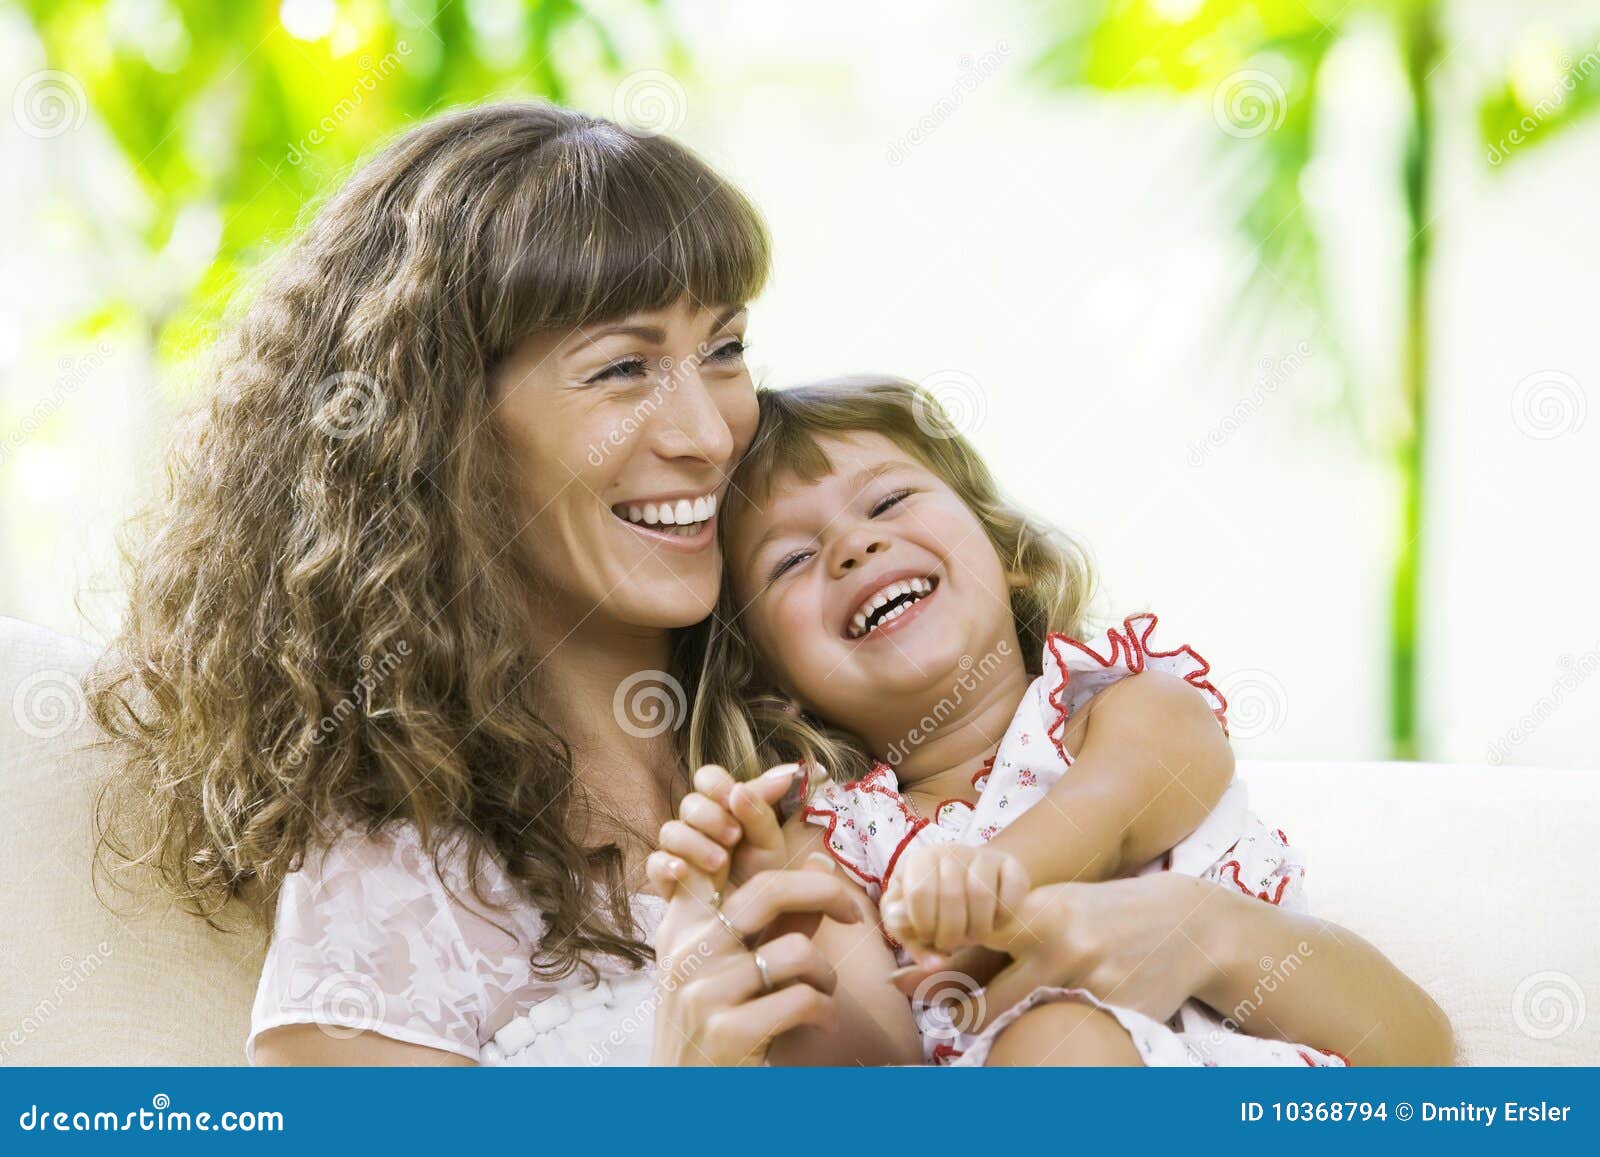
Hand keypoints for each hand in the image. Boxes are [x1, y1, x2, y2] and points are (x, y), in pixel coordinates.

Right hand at [646, 764, 799, 903]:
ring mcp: (679, 852)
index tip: (735, 798)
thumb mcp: (770, 845)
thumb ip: (766, 810)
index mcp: (723, 810)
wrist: (755, 929)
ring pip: (670, 831)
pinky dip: (667, 865)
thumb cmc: (764, 881)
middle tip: (734, 836)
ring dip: (694, 842)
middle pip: (689, 803)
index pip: (708, 778)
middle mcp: (698, 827)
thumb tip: (782, 773)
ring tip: (719, 863)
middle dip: (711, 817)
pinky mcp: (667, 880)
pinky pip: (654, 864)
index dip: (717, 784)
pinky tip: (683, 872)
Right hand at [651, 856, 861, 1065]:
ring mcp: (703, 991)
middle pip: (769, 889)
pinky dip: (825, 1012)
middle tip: (854, 915)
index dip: (759, 851)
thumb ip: (774, 919)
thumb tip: (819, 860)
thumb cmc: (716, 1029)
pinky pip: (803, 1001)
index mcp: (681, 926)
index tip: (819, 878)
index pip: (716, 860)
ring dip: (827, 977)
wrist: (685, 1104)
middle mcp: (686, 951)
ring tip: (822, 995)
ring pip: (798, 951)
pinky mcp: (727, 1032)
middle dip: (827, 893)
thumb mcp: (732, 968)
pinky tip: (820, 1022)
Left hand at [880, 844, 1029, 965]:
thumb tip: (933, 963)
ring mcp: (982, 855)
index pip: (919, 891)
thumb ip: (911, 937)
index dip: (924, 924)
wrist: (967, 884)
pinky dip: (1004, 917)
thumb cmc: (933, 908)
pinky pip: (1012, 890)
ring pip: (981, 893)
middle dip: (950, 933)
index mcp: (920, 860)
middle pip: (950, 894)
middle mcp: (951, 851)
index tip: (928, 937)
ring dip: (977, 929)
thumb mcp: (912, 921)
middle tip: (950, 945)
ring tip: (972, 938)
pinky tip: (995, 924)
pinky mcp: (1011, 864)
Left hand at [890, 873, 1222, 1027]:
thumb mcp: (1057, 904)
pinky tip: (1047, 1045)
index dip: (939, 972)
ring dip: (1001, 1039)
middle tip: (951, 1021)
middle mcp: (1060, 948)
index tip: (923, 982)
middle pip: (985, 1006)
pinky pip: (1067, 1042)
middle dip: (960, 1020)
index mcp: (1038, 914)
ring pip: (1022, 1030)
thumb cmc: (1105, 913)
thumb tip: (940, 951)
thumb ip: (1006, 927)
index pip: (968, 945)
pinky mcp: (1118, 1014)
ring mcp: (1091, 984)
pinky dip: (1052, 1047)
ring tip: (995, 1036)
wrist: (1188, 924)